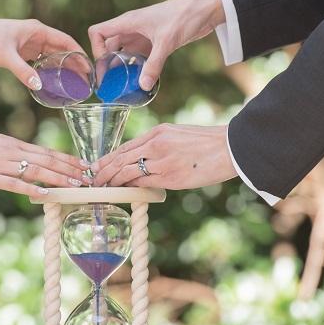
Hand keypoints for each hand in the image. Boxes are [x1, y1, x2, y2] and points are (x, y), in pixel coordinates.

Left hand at [0, 17, 84, 89]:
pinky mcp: (20, 53)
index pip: (66, 41)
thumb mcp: (6, 56)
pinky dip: (48, 72)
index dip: (79, 54)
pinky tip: (53, 84)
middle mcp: (36, 36)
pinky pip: (40, 63)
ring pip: (51, 58)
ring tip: (73, 85)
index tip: (89, 68)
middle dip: (74, 64)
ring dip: (62, 69)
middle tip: (85, 82)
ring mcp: (28, 44)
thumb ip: (23, 71)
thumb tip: (39, 87)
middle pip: (61, 50)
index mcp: (37, 30)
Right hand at [0, 125, 89, 195]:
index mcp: (14, 144)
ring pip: (37, 171)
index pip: (47, 152)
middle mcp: (12, 152)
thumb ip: (12, 153)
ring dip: (59, 179)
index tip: (84, 164)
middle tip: (89, 178)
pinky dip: (32, 188)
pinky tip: (46, 193)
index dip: (67, 159)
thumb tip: (28, 163)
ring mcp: (1, 165)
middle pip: (47, 161)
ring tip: (76, 186)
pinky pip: (15, 183)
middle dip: (70, 170)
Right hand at [88, 0, 224, 91]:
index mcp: (128, 22)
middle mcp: (131, 28)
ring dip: (122, 67)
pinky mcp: (153, 42)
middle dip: (107, 64)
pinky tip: (141, 80)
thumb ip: (153, 65)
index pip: (98, 32)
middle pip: (108, 46)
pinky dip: (137, 67)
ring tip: (123, 85)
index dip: (96, 49)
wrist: (205, 9)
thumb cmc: (184, 17)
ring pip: (123, 52)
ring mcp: (142, 35)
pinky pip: (138, 56)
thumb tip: (142, 86)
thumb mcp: (167, 42)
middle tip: (110, 84)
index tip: (105, 66)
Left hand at [92, 124, 235, 189]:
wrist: (231, 148)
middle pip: (120, 158)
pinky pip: (143, 183)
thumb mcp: (179, 135)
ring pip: (126, 171)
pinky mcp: (170, 177)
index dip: (108, 158)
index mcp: (158, 132)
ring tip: (102, 189)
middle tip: (92, 180)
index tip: (98, 165)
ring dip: (111, 181)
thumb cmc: (209, 143)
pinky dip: (130, 188)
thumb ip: (161, 146)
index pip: (125, 146)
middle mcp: (156, 144)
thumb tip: (145, 161)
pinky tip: (123, 192)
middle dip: (103, 171)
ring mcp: (162, 160)